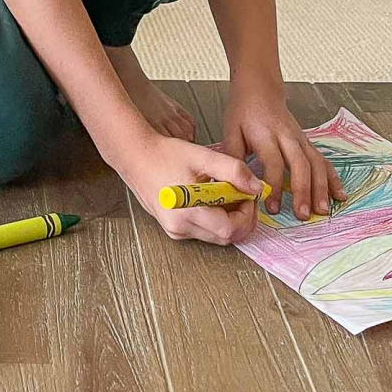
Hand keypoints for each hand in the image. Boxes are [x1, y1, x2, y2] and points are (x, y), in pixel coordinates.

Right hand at [119, 130, 264, 245]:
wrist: (135, 155)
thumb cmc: (164, 154)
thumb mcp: (202, 156)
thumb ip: (233, 170)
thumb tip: (256, 187)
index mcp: (188, 212)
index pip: (230, 229)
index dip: (247, 215)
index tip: (249, 196)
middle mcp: (181, 227)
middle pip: (225, 237)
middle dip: (242, 218)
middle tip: (244, 196)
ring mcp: (175, 230)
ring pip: (215, 236)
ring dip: (229, 219)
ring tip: (227, 193)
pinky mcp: (173, 228)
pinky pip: (203, 231)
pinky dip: (215, 219)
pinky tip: (213, 199)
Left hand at [221, 82, 344, 220]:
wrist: (259, 87)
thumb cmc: (243, 110)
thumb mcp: (231, 131)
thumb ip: (233, 158)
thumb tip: (234, 186)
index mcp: (265, 134)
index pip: (273, 163)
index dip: (275, 186)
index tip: (273, 207)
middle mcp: (287, 136)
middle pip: (300, 164)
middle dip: (303, 191)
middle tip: (303, 215)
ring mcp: (300, 139)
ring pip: (316, 163)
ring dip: (321, 188)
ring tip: (322, 210)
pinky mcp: (307, 142)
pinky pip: (323, 161)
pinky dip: (333, 178)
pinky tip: (339, 195)